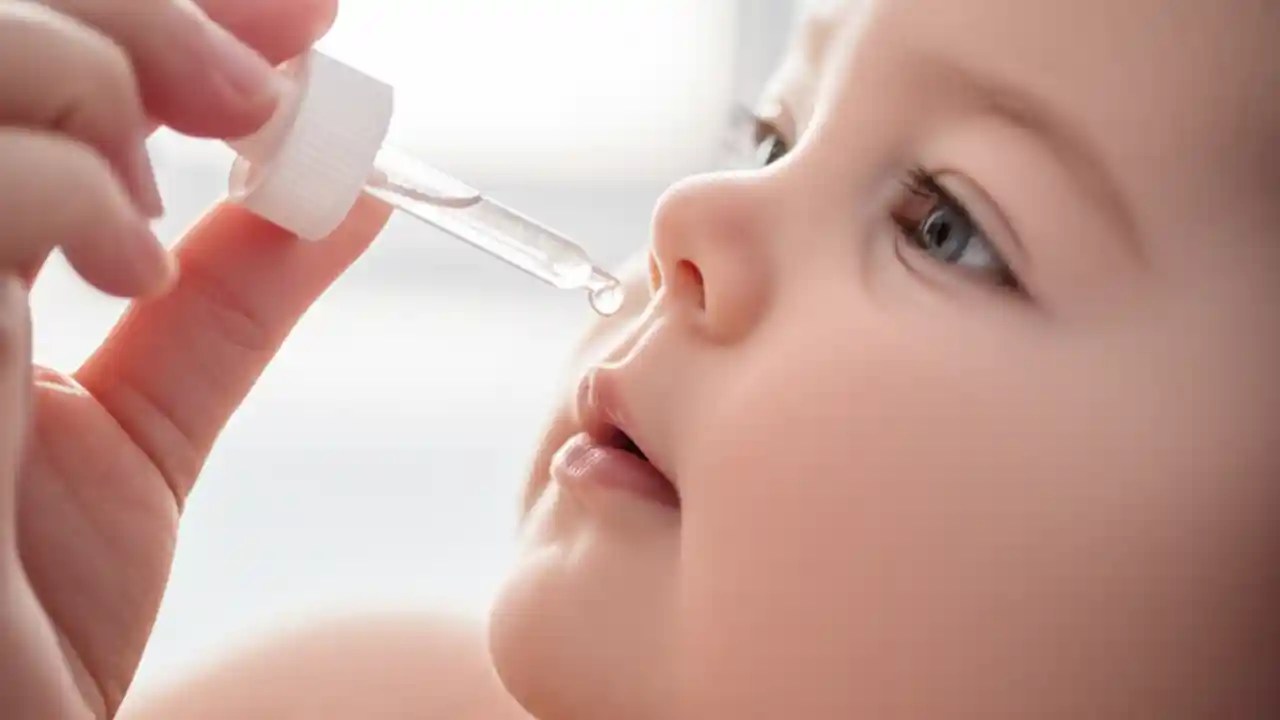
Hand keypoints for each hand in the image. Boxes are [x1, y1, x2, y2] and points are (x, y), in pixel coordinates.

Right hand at [0, 1, 392, 716]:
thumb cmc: (31, 602)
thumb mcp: (149, 421)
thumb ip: (232, 299)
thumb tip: (355, 190)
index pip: (37, 64)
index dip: (168, 13)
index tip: (308, 24)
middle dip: (139, 23)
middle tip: (258, 91)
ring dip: (100, 83)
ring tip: (170, 197)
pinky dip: (70, 188)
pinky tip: (128, 270)